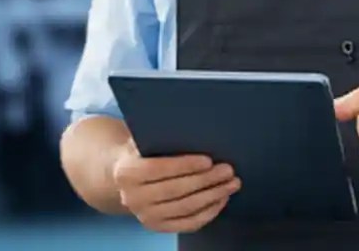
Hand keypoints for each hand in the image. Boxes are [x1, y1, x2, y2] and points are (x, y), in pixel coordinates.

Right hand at [111, 137, 241, 232]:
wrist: (126, 179)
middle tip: (228, 170)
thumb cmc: (141, 153)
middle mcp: (132, 198)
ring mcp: (146, 216)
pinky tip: (221, 198)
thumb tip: (192, 130)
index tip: (208, 160)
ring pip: (186, 208)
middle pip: (175, 190)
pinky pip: (189, 223)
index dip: (185, 165)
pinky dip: (209, 212)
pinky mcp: (159, 228)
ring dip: (213, 195)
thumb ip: (159, 138)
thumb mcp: (142, 141)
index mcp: (126, 173)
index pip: (158, 169)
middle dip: (205, 180)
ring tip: (231, 184)